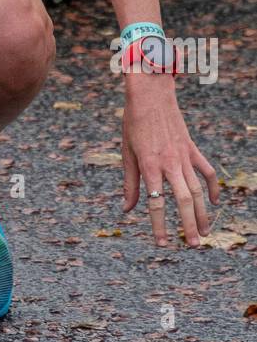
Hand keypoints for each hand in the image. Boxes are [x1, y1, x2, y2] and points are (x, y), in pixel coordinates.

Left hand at [121, 75, 218, 246]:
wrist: (150, 96)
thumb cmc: (133, 123)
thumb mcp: (126, 153)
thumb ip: (129, 183)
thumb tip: (128, 209)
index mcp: (149, 165)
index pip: (156, 203)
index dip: (159, 226)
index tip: (162, 244)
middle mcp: (169, 164)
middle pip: (183, 201)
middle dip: (189, 225)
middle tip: (192, 245)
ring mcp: (183, 156)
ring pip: (197, 190)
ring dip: (203, 213)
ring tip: (205, 232)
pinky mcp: (192, 149)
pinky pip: (206, 171)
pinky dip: (213, 187)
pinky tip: (215, 202)